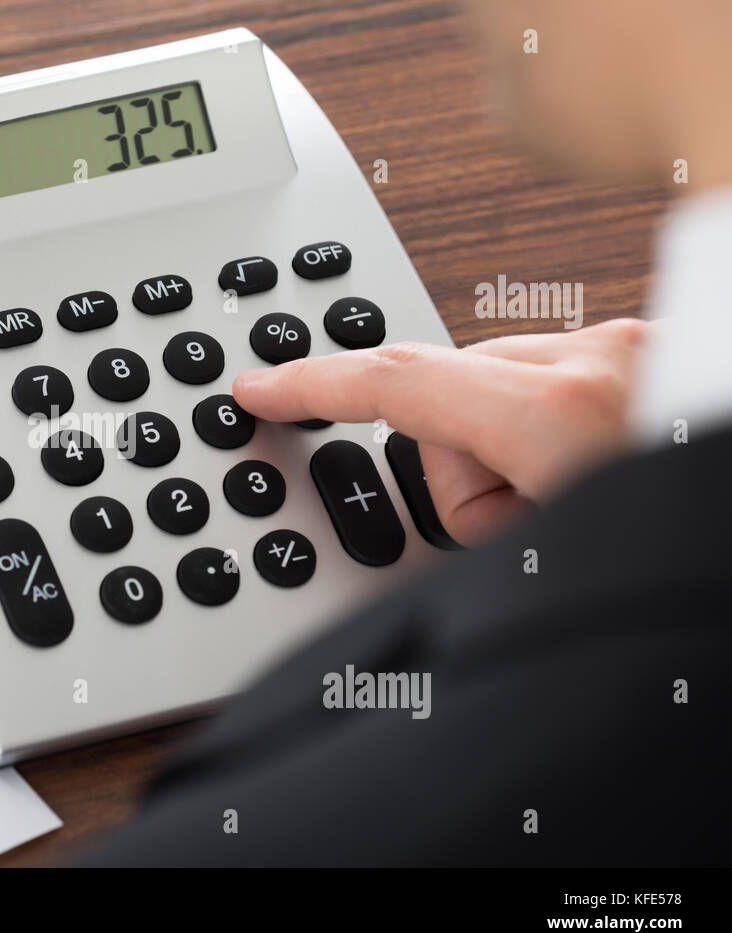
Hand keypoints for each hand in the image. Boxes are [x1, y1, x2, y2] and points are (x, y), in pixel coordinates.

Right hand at [232, 319, 647, 545]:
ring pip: (508, 388)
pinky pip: (564, 378)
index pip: (394, 382)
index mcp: (564, 414)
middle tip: (531, 518)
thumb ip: (468, 539)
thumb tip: (429, 537)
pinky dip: (563, 423)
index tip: (260, 389)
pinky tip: (607, 465)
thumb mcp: (557, 568)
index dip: (310, 385)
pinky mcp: (658, 348)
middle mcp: (600, 361)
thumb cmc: (697, 548)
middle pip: (452, 396)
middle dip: (465, 465)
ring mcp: (633, 348)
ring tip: (581, 502)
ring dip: (519, 448)